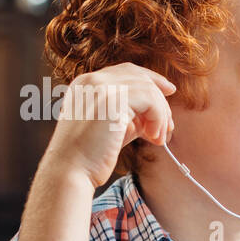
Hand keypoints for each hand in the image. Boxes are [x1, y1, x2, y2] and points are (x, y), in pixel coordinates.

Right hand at [42, 62, 176, 188]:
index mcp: (87, 84)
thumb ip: (132, 115)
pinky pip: (150, 100)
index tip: (169, 91)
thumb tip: (158, 115)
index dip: (151, 79)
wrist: (71, 170)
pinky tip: (153, 137)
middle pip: (140, 77)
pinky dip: (158, 119)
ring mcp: (100, 87)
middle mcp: (91, 80)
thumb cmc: (91, 154)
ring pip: (148, 89)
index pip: (127, 70)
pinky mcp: (111, 100)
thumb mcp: (114, 127)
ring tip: (158, 137)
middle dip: (160, 101)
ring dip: (161, 115)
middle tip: (168, 127)